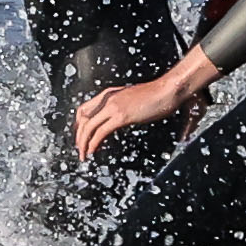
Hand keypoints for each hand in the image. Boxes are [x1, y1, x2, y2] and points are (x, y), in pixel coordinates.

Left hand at [70, 59, 208, 163]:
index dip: (79, 125)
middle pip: (83, 119)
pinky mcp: (121, 116)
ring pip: (88, 126)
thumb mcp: (132, 100)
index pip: (84, 109)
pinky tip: (93, 150)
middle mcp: (107, 98)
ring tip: (84, 154)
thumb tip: (116, 120)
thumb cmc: (155, 95)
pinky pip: (100, 131)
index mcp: (108, 94)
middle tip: (80, 149)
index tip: (81, 137)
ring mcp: (113, 107)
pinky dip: (93, 142)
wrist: (166, 90)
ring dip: (83, 142)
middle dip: (79, 136)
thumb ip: (121, 108)